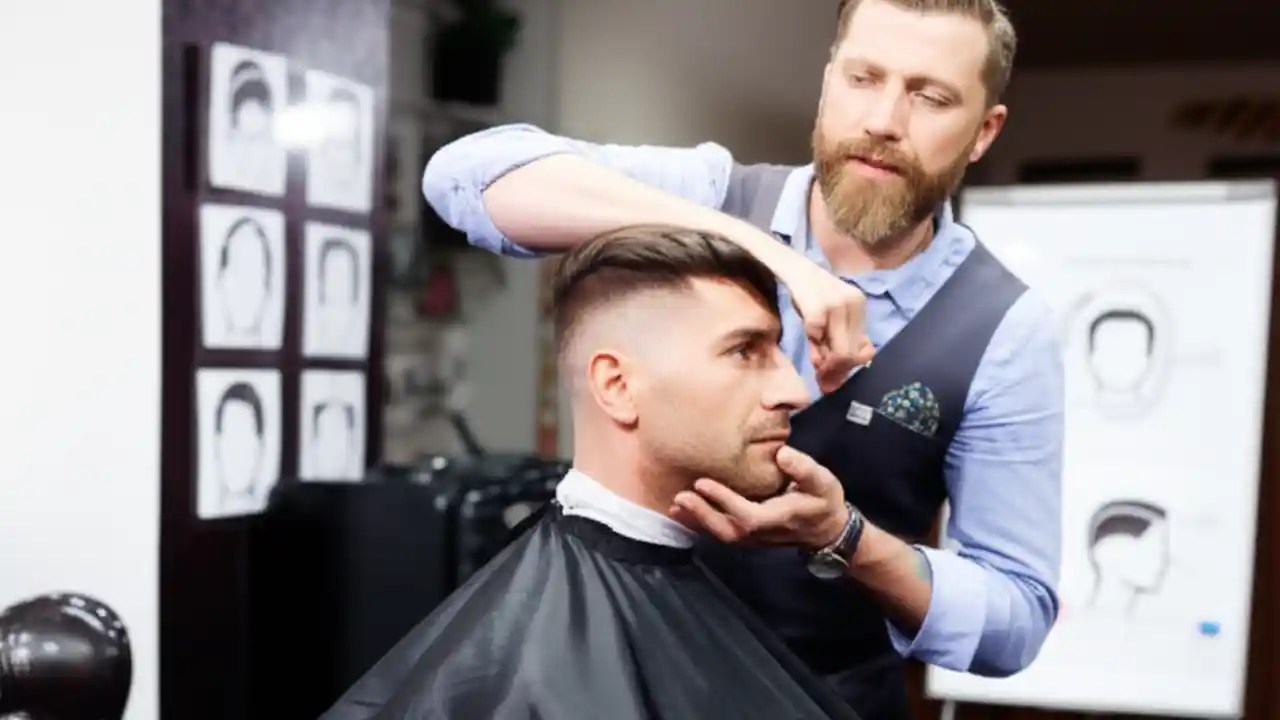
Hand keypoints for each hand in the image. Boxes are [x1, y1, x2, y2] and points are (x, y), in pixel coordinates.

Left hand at [669, 446, 848, 550]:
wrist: (826, 529)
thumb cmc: (823, 501)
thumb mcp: (823, 482)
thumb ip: (804, 468)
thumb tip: (782, 454)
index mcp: (779, 518)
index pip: (748, 514)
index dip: (724, 500)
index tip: (702, 483)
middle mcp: (763, 532)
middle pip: (728, 529)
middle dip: (702, 514)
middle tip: (680, 496)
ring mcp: (754, 538)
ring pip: (721, 533)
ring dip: (697, 520)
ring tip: (675, 504)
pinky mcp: (748, 536)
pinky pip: (721, 532)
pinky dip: (701, 523)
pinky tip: (684, 511)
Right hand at [770, 253, 874, 393]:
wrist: (791, 266)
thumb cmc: (808, 293)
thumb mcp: (827, 317)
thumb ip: (834, 341)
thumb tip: (833, 379)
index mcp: (860, 305)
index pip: (865, 349)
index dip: (850, 367)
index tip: (835, 378)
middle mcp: (854, 304)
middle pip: (852, 353)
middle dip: (837, 371)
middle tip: (823, 382)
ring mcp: (837, 304)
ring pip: (840, 350)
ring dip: (825, 363)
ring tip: (816, 365)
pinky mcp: (818, 306)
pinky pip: (817, 336)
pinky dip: (811, 344)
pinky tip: (809, 339)